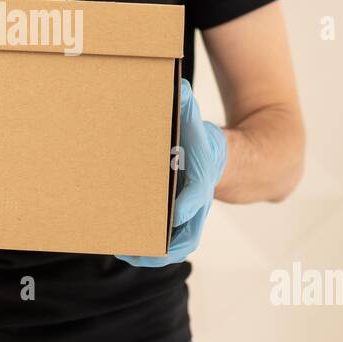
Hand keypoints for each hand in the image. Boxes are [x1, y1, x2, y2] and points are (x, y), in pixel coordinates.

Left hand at [117, 79, 226, 266]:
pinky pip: (166, 243)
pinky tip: (124, 248)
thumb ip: (186, 108)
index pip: (198, 194)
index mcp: (203, 178)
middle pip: (189, 233)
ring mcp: (190, 217)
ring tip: (125, 252)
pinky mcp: (178, 223)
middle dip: (168, 244)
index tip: (176, 211)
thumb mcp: (194, 121)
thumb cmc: (199, 140)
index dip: (188, 203)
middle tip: (142, 250)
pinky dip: (149, 250)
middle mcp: (198, 203)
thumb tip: (179, 88)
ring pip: (177, 245)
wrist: (218, 159)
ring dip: (153, 254)